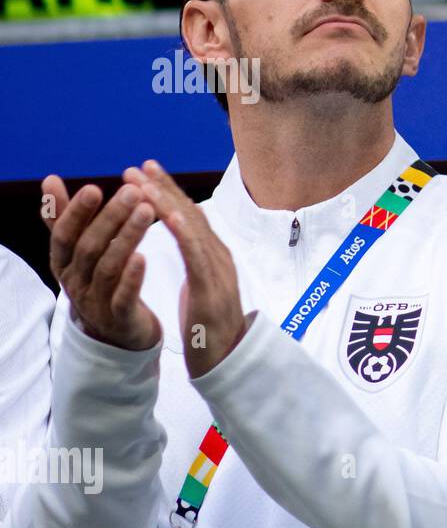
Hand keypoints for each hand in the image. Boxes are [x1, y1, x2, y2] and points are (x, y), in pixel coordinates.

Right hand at [41, 175, 159, 350]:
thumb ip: (65, 217)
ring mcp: (95, 301)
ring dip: (127, 238)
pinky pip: (122, 298)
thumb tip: (49, 179)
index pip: (64, 235)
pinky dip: (132, 277)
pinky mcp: (118, 318)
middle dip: (110, 218)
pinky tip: (144, 257)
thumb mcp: (78, 249)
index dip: (76, 213)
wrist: (117, 330)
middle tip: (133, 192)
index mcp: (62, 262)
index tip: (94, 187)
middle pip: (88, 248)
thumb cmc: (97, 278)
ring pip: (108, 268)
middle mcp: (74, 281)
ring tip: (148, 211)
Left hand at [125, 161, 245, 378]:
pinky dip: (184, 233)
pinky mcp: (212, 288)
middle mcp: (218, 256)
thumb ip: (197, 261)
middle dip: (163, 188)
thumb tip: (188, 239)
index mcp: (213, 256)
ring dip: (167, 203)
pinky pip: (197, 256)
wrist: (228, 360)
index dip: (168, 191)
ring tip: (143, 183)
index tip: (146, 171)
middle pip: (190, 214)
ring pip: (192, 229)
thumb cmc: (211, 327)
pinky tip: (170, 216)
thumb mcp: (201, 286)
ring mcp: (218, 271)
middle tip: (137, 167)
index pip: (189, 216)